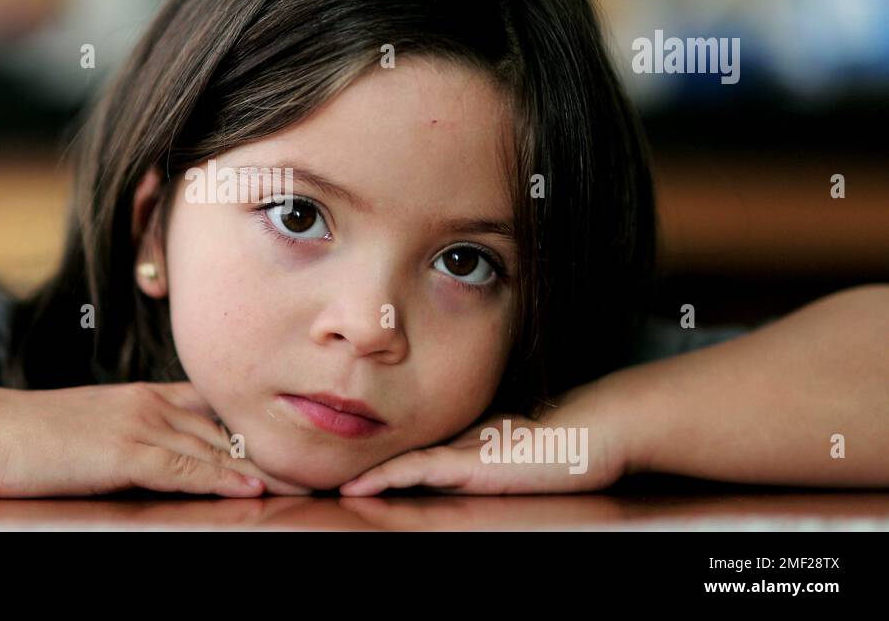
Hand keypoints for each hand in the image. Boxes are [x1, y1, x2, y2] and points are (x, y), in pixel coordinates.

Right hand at [0, 381, 312, 497]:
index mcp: (147, 396)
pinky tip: (251, 489)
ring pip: (216, 447)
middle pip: (229, 428)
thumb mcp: (94, 429)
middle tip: (323, 468)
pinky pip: (183, 467)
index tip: (298, 445)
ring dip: (263, 468)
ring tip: (308, 483)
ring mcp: (138, 425)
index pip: (219, 410)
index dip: (259, 429)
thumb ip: (136, 437)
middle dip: (275, 450)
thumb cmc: (30, 437)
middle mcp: (151, 403)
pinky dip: (221, 479)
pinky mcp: (122, 452)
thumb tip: (172, 457)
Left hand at [338, 384, 629, 495]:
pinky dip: (386, 479)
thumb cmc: (563, 441)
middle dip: (358, 462)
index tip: (343, 471)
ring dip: (363, 474)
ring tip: (327, 483)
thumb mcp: (511, 450)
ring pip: (398, 463)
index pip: (408, 449)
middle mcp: (453, 441)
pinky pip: (418, 471)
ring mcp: (460, 451)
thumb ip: (482, 460)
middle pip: (394, 452)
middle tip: (319, 475)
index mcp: (461, 439)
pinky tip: (358, 487)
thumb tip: (459, 471)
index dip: (374, 457)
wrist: (595, 429)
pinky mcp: (470, 464)